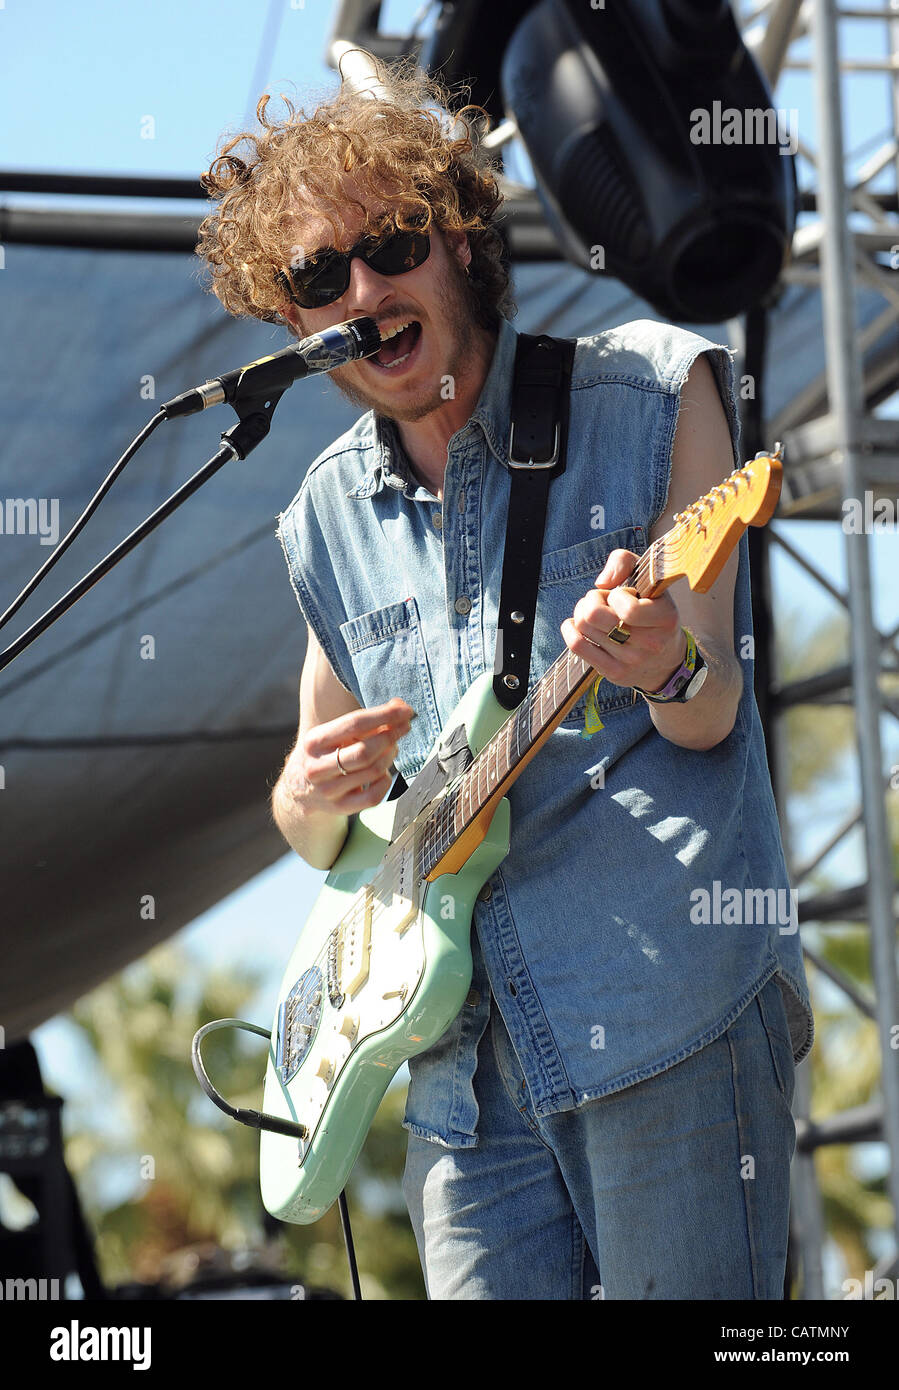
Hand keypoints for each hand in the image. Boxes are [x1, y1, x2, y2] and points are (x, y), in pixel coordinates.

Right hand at [284, 698, 415, 814]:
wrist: (301, 788)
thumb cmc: (327, 752)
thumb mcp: (336, 733)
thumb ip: (367, 720)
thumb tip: (400, 707)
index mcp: (314, 742)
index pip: (354, 724)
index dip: (385, 715)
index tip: (406, 710)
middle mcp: (317, 767)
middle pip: (365, 751)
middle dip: (391, 736)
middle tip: (404, 727)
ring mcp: (328, 790)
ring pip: (373, 771)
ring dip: (390, 755)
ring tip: (392, 747)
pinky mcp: (340, 807)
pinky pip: (374, 796)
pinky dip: (386, 781)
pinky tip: (384, 772)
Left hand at [560, 549, 685, 693]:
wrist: (665, 660)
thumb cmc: (652, 610)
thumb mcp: (648, 579)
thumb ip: (625, 562)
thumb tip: (601, 582)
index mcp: (665, 618)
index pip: (627, 608)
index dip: (615, 595)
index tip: (621, 595)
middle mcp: (651, 643)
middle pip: (595, 615)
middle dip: (591, 600)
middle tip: (601, 600)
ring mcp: (631, 661)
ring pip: (583, 627)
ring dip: (583, 613)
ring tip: (597, 614)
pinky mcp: (614, 672)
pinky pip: (577, 646)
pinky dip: (570, 629)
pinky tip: (576, 624)